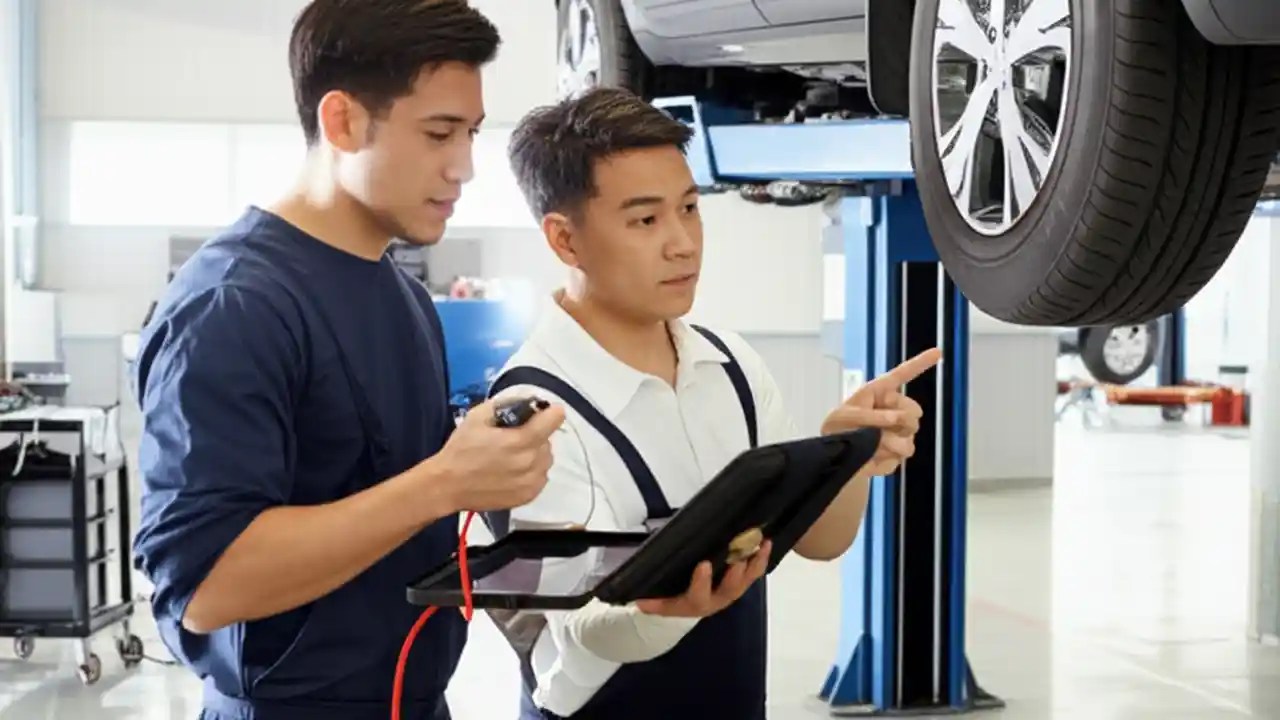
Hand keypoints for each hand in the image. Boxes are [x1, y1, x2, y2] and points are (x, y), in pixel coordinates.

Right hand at [431, 398, 565, 512]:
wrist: (448, 486)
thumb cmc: (461, 450)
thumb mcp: (477, 417)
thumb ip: (505, 405)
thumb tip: (526, 401)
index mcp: (520, 440)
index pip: (554, 420)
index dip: (550, 412)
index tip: (544, 413)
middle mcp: (530, 462)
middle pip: (548, 441)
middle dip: (536, 435)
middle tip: (514, 437)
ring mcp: (531, 482)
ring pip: (546, 459)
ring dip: (535, 454)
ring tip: (512, 456)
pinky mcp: (528, 496)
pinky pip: (541, 477)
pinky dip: (532, 471)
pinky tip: (513, 471)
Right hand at [634, 540, 771, 617]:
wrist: (687, 606)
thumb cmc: (672, 597)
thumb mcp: (659, 601)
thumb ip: (652, 602)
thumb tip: (639, 601)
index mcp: (693, 604)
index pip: (698, 597)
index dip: (702, 583)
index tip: (704, 565)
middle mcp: (715, 601)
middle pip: (728, 591)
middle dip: (735, 575)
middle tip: (739, 557)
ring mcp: (730, 592)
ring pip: (745, 582)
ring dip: (754, 564)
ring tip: (760, 545)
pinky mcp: (740, 582)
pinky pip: (753, 572)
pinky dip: (761, 558)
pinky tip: (767, 542)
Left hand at [822, 349, 940, 476]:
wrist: (836, 458)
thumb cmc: (838, 429)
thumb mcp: (848, 417)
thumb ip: (873, 416)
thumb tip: (898, 419)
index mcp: (880, 392)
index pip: (902, 374)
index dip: (920, 363)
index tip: (938, 351)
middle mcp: (893, 409)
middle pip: (914, 411)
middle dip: (901, 420)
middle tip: (878, 429)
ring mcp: (899, 430)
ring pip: (912, 432)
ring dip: (892, 440)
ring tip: (871, 444)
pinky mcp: (899, 451)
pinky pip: (904, 452)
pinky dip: (888, 455)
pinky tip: (874, 455)